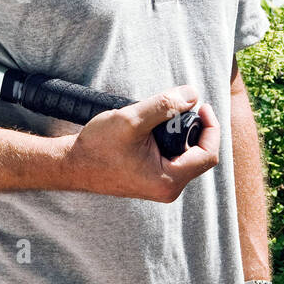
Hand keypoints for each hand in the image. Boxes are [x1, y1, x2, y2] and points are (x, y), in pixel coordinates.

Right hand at [58, 86, 219, 202]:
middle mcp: (168, 187)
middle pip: (198, 153)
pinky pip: (170, 156)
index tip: (201, 105)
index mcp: (169, 181)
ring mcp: (159, 184)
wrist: (72, 164)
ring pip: (184, 153)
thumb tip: (193, 95)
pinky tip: (147, 127)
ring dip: (176, 131)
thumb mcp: (132, 120)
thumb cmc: (98, 146)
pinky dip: (165, 138)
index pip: (208, 155)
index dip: (211, 127)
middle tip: (174, 106)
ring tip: (155, 117)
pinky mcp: (151, 178)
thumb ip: (164, 106)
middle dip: (191, 126)